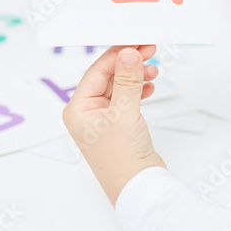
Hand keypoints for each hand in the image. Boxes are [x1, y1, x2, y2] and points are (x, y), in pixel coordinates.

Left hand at [63, 46, 164, 205]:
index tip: (136, 42)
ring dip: (135, 75)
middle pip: (107, 76)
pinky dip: (138, 89)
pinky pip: (126, 98)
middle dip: (128, 63)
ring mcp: (102, 120)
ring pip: (118, 86)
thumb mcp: (124, 114)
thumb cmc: (122, 160)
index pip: (97, 71)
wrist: (139, 189)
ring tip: (153, 69)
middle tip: (148, 50)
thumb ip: (126, 81)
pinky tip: (149, 85)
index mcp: (78, 109)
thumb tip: (128, 54)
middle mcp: (86, 113)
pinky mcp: (118, 126)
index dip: (117, 54)